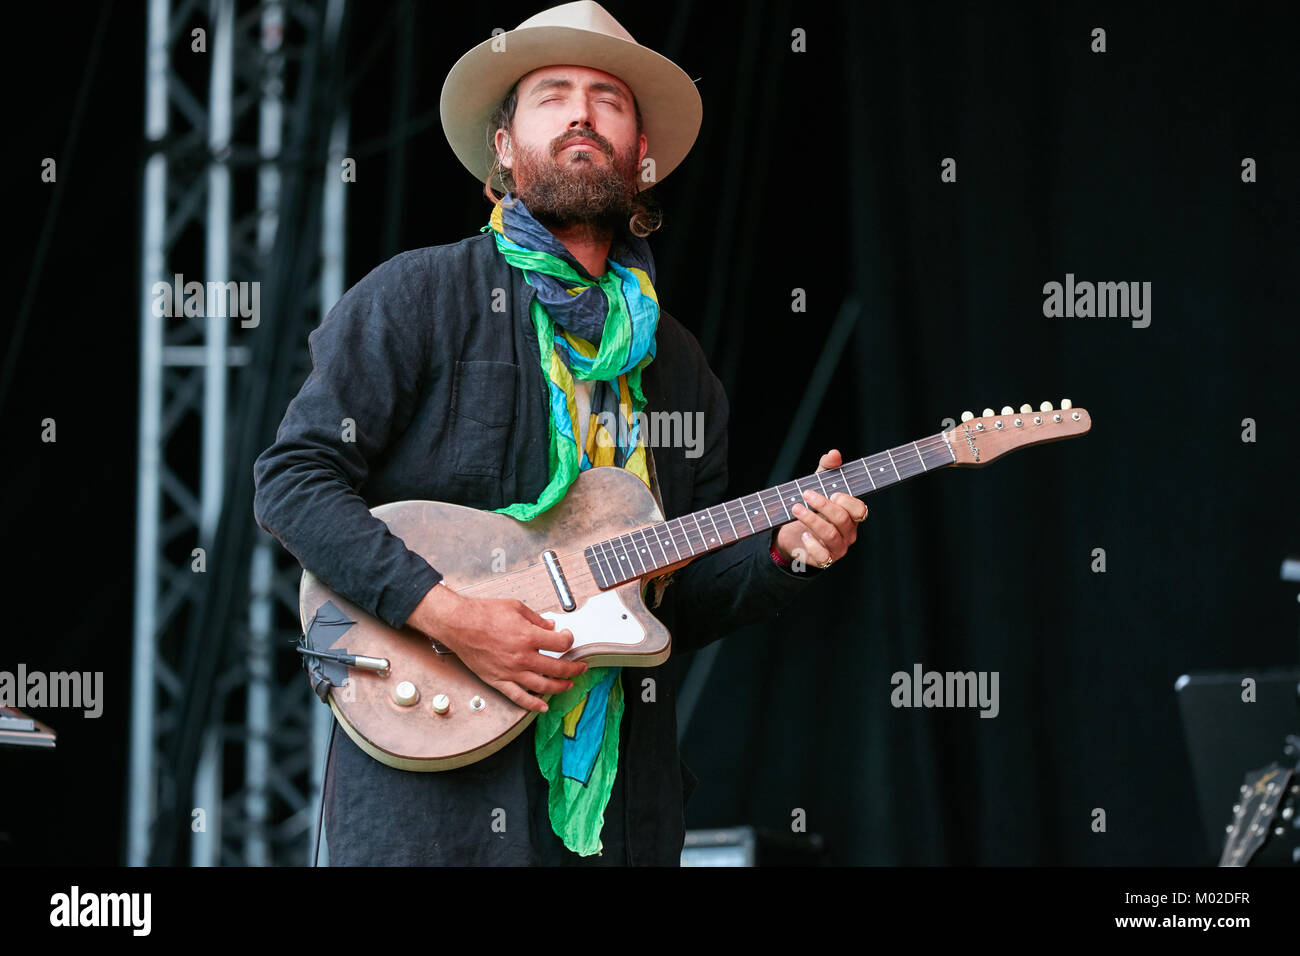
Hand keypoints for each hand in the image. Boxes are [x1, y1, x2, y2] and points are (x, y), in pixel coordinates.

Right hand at [409, 584, 587, 712]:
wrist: (458, 624)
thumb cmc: (482, 614)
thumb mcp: (516, 607)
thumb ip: (536, 619)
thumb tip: (549, 626)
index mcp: (528, 636)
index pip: (560, 643)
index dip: (569, 639)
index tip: (567, 637)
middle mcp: (522, 657)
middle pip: (557, 668)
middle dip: (573, 668)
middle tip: (580, 667)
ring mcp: (510, 671)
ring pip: (543, 686)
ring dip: (560, 687)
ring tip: (567, 684)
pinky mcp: (498, 680)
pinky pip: (519, 697)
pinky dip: (533, 704)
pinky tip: (543, 706)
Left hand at [773, 448, 867, 570]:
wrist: (792, 536)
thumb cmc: (811, 509)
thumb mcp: (818, 486)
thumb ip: (826, 470)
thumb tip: (834, 453)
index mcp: (851, 515)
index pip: (860, 509)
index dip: (847, 501)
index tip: (831, 492)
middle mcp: (848, 532)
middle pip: (843, 519)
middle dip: (823, 505)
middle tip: (806, 494)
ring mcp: (838, 548)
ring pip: (831, 534)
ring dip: (812, 520)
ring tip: (795, 509)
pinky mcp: (824, 559)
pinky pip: (823, 555)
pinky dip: (812, 544)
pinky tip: (803, 535)